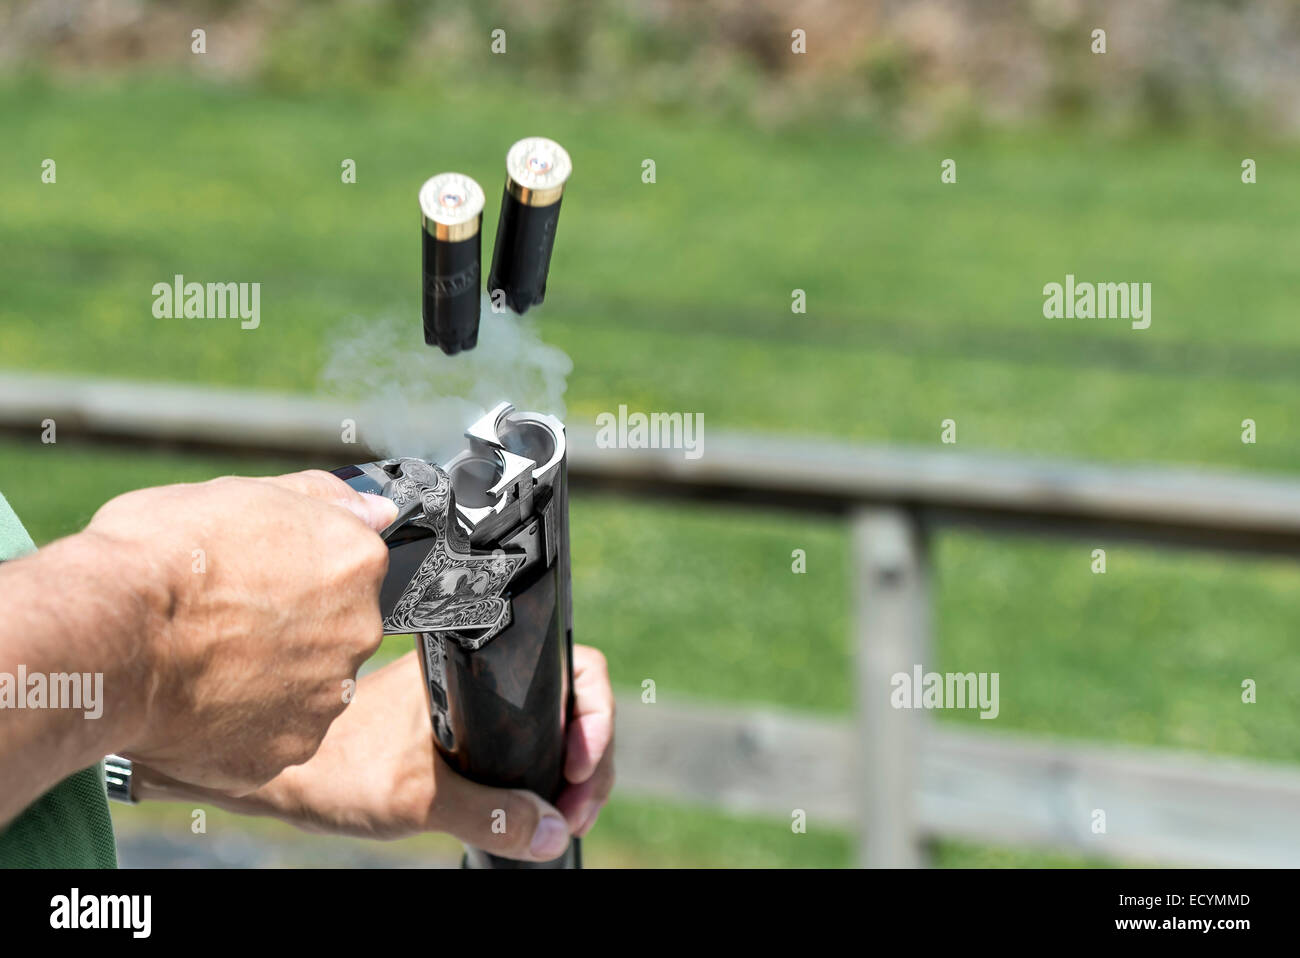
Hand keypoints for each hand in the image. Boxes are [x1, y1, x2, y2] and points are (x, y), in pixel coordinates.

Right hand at [87, 470, 396, 793]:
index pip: (351, 568)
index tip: (256, 576)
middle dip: (290, 628)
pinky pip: (266, 737)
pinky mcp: (282, 752)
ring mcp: (323, 699)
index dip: (298, 571)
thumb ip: (321, 500)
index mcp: (356, 563)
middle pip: (335, 631)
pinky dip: (237, 726)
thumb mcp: (244, 492)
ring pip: (304, 687)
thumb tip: (374, 510)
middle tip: (226, 621)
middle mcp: (358, 633)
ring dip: (268, 679)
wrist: (110, 633)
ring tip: (205, 662)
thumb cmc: (163, 554)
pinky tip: (196, 702)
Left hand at [142, 645, 616, 862]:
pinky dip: (541, 780)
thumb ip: (490, 812)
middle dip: (590, 758)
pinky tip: (533, 813)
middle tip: (576, 809)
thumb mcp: (417, 798)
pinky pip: (526, 747)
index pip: (574, 668)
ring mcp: (477, 707)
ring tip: (560, 819)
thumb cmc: (333, 767)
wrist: (281, 774)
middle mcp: (484, 680)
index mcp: (479, 670)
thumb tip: (552, 831)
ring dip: (568, 774)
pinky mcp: (463, 733)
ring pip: (552, 727)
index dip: (594, 716)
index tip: (578, 766)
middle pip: (574, 702)